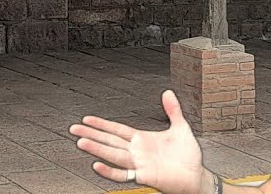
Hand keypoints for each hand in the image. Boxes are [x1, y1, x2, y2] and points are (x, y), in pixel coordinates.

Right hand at [70, 90, 206, 193]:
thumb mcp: (181, 127)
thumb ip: (173, 110)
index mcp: (142, 139)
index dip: (102, 124)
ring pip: (112, 154)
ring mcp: (139, 164)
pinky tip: (97, 165)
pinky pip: (123, 174)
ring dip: (96, 149)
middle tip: (74, 129)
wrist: (197, 176)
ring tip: (81, 142)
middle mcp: (137, 151)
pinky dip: (109, 171)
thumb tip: (168, 93)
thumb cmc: (189, 156)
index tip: (87, 119)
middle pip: (109, 141)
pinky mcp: (144, 176)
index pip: (117, 129)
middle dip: (91, 134)